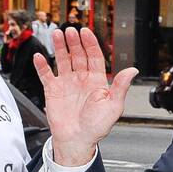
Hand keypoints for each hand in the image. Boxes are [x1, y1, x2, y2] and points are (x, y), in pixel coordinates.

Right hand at [36, 27, 137, 165]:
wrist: (78, 140)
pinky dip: (42, 66)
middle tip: (70, 31)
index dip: (90, 43)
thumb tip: (133, 70)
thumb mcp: (113, 106)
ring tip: (57, 35)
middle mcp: (81, 80)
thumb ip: (121, 86)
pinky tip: (39, 56)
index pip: (93, 56)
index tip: (85, 32)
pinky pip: (46, 75)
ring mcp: (66, 84)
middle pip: (78, 55)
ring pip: (62, 60)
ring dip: (59, 47)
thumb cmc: (96, 127)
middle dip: (74, 42)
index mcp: (96, 81)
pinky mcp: (53, 90)